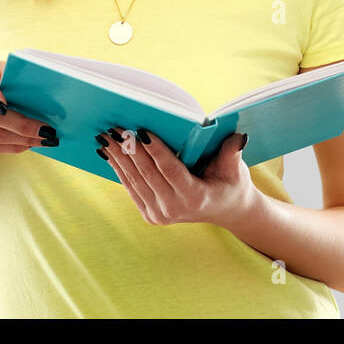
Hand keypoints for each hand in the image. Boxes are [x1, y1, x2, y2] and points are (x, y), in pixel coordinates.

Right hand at [0, 55, 56, 153]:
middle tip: (48, 132)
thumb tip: (52, 104)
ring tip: (43, 141)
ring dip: (22, 140)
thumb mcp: (8, 71)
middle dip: (24, 126)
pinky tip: (26, 145)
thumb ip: (21, 82)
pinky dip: (11, 148)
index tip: (5, 107)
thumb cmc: (0, 78)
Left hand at [98, 127, 255, 227]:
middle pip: (147, 174)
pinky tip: (109, 152)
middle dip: (129, 149)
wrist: (225, 210)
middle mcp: (175, 209)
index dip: (155, 150)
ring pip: (134, 180)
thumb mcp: (235, 169)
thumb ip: (232, 153)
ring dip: (118, 157)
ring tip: (105, 136)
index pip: (171, 170)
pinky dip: (119, 169)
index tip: (140, 131)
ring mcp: (160, 215)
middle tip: (115, 127)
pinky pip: (131, 188)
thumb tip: (238, 136)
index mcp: (195, 198)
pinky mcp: (150, 215)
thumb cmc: (231, 183)